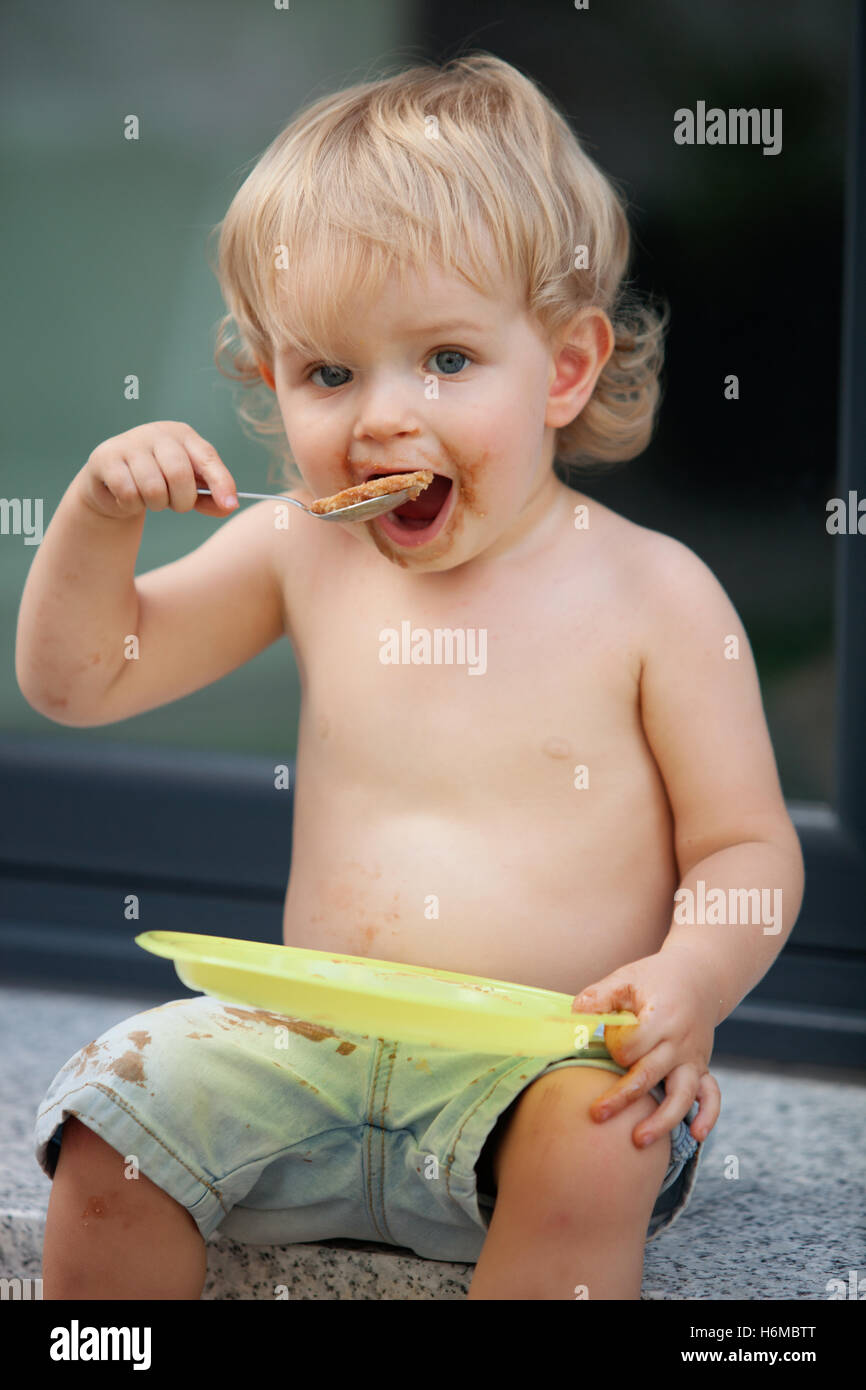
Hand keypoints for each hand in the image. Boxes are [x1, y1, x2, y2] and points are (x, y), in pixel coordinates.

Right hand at [77, 421, 237, 519]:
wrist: (112, 484)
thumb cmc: (158, 482)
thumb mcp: (187, 488)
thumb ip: (210, 498)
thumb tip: (229, 506)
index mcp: (183, 435)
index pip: (207, 457)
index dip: (221, 482)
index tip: (229, 504)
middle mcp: (157, 432)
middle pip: (179, 474)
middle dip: (182, 501)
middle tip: (175, 505)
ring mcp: (130, 442)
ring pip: (153, 488)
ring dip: (155, 505)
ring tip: (150, 499)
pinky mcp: (106, 457)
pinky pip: (128, 493)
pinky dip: (132, 505)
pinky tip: (129, 498)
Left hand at [570, 947, 721, 1148]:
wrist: (700, 975)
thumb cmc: (654, 978)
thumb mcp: (626, 978)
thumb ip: (598, 997)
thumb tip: (571, 1016)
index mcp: (660, 1017)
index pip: (631, 1046)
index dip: (614, 1049)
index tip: (606, 1044)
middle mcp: (679, 1041)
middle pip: (650, 1075)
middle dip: (623, 1098)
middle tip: (597, 1115)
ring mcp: (693, 1057)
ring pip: (682, 1094)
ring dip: (662, 1120)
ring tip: (638, 1141)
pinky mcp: (702, 1067)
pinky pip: (712, 1095)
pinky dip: (708, 1116)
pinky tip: (695, 1135)